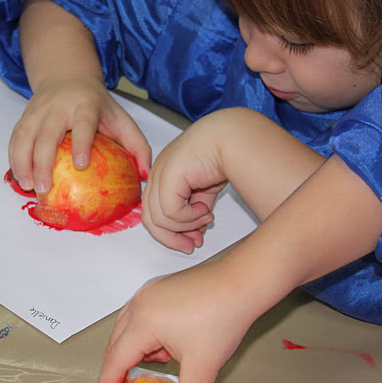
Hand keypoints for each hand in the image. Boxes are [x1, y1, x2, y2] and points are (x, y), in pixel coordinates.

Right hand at [8, 77, 150, 194]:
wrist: (67, 76)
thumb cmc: (97, 105)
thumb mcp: (121, 118)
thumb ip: (137, 145)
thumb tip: (145, 174)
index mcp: (86, 104)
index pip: (84, 123)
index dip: (82, 143)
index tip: (81, 164)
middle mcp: (59, 106)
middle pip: (47, 134)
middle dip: (43, 163)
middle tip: (44, 189)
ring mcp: (38, 110)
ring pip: (24, 136)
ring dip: (22, 163)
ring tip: (28, 187)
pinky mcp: (24, 116)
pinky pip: (15, 138)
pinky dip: (14, 158)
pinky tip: (19, 177)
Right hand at [98, 261, 260, 382]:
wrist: (242, 283)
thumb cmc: (223, 312)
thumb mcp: (202, 365)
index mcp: (143, 321)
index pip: (115, 360)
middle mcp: (141, 303)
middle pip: (115, 343)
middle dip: (118, 368)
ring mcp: (150, 292)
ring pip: (127, 326)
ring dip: (134, 348)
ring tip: (160, 362)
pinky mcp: (161, 287)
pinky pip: (140, 313)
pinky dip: (145, 331)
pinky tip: (167, 341)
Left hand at [142, 119, 229, 252]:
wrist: (230, 138)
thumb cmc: (221, 154)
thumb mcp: (205, 188)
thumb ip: (196, 208)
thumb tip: (196, 230)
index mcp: (162, 175)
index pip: (154, 212)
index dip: (170, 232)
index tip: (190, 242)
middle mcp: (156, 174)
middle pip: (151, 220)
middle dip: (172, 237)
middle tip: (191, 244)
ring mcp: (159, 174)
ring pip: (159, 219)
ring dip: (186, 226)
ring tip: (206, 218)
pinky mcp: (167, 177)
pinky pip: (170, 212)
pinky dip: (189, 218)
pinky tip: (205, 210)